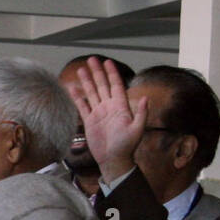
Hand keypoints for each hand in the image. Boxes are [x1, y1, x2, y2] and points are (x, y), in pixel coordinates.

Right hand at [69, 56, 145, 184]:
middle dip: (97, 72)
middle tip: (91, 59)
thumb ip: (141, 113)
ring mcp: (99, 113)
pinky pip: (82, 106)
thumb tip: (146, 98)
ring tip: (81, 69)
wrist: (114, 160)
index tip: (107, 62)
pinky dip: (77, 97)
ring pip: (92, 93)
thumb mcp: (137, 130)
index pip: (116, 85)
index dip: (112, 73)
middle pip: (102, 85)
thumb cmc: (127, 146)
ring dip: (86, 81)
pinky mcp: (90, 121)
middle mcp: (109, 107)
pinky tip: (73, 88)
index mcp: (121, 107)